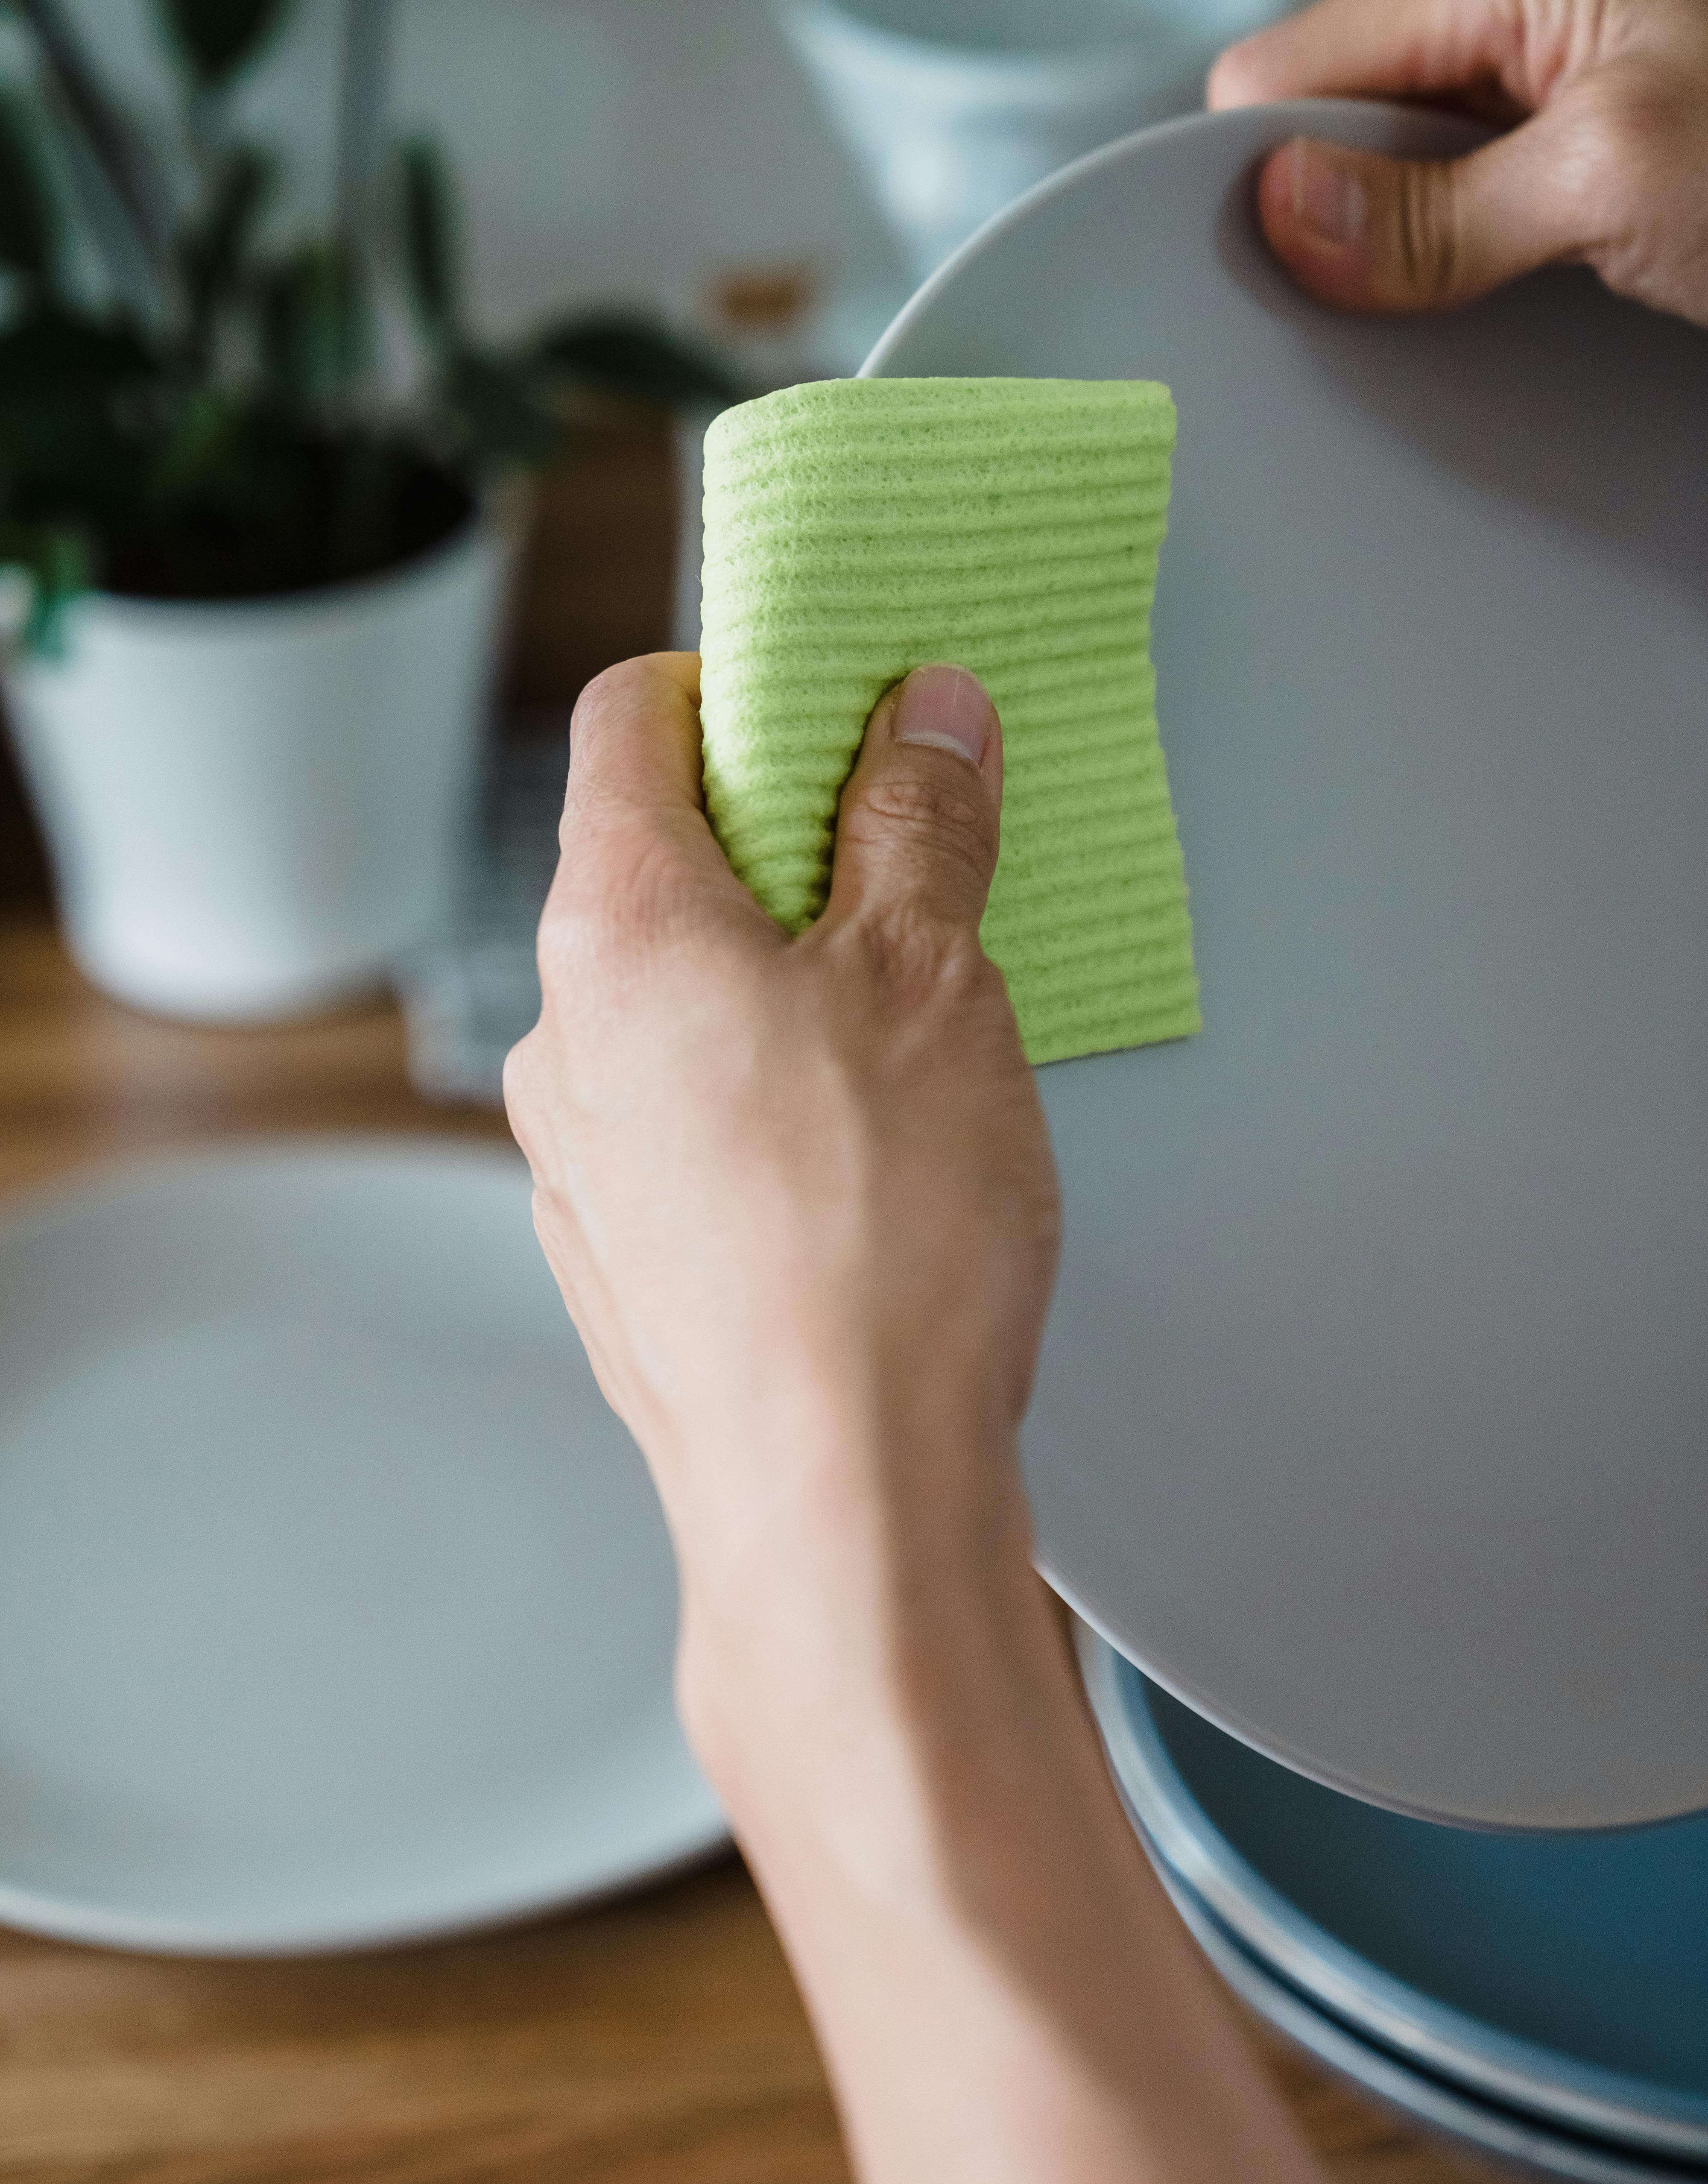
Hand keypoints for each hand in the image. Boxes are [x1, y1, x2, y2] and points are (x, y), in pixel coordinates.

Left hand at [504, 654, 1058, 1816]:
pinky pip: (690, 1120)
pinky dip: (770, 1093)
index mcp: (614, 929)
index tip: (840, 700)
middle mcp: (563, 1037)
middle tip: (921, 870)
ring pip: (680, 1004)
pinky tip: (871, 1156)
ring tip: (917, 1036)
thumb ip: (919, 825)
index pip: (629, 719)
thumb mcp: (935, 979)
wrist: (840, 1500)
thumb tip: (923, 721)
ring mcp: (582, 1158)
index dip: (737, 683)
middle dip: (790, 843)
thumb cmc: (879, 1243)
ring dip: (789, 980)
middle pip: (658, 863)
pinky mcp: (624, 1257)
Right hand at [1208, 0, 1707, 326]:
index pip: (1296, 60)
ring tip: (1443, 305)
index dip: (1271, 166)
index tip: (1284, 260)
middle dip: (1330, 216)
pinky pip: (1438, 222)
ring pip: (1376, 182)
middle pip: (1329, 121)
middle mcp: (1515, 12)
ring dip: (1386, 260)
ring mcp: (1534, 93)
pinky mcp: (1554, 168)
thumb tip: (1290, 210)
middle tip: (1378, 295)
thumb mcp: (1608, 182)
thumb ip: (1436, 209)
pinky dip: (1434, 279)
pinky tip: (1470, 308)